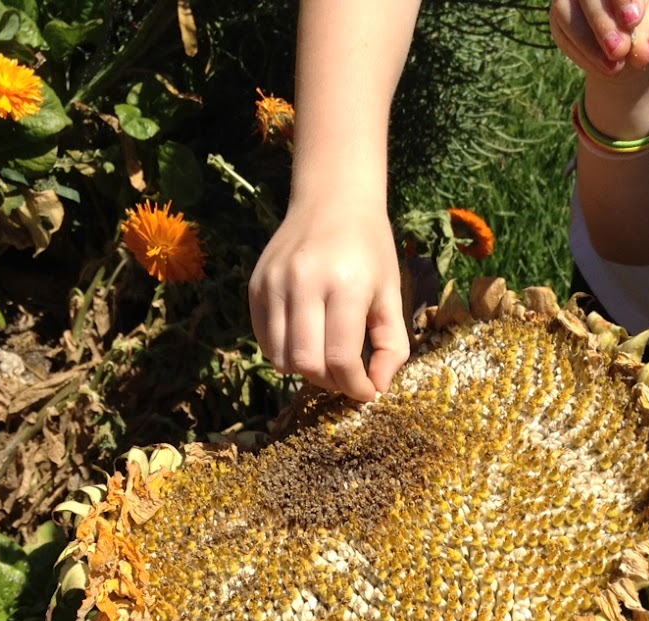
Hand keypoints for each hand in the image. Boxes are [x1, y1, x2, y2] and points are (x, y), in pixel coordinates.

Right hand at [249, 200, 409, 402]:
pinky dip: (286, 352)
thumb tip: (376, 389)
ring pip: (280, 358)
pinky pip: (265, 340)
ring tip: (326, 357)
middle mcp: (303, 282)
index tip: (367, 392)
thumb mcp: (392, 295)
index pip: (340, 359)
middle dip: (330, 382)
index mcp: (344, 285)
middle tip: (347, 375)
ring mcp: (273, 283)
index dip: (355, 387)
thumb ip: (391, 346)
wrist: (333, 199)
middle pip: (306, 364)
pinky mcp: (256, 285)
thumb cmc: (370, 250)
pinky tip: (307, 339)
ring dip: (306, 370)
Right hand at [549, 0, 648, 76]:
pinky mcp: (562, 17)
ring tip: (615, 67)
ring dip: (588, 43)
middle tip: (619, 51)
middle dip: (600, 21)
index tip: (632, 21)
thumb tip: (641, 53)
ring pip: (565, 12)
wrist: (640, 37)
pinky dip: (583, 54)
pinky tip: (604, 67)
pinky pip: (562, 34)